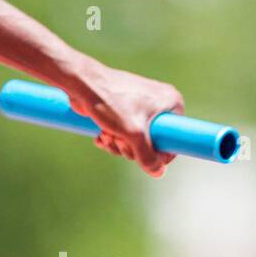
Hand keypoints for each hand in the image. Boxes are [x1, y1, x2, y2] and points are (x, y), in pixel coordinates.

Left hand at [68, 63, 184, 177]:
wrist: (81, 83)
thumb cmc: (110, 102)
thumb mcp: (133, 134)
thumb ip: (147, 156)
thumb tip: (158, 173)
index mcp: (172, 103)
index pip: (174, 140)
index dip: (157, 155)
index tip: (139, 156)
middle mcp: (159, 103)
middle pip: (153, 143)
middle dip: (131, 148)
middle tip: (119, 142)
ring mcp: (141, 105)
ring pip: (135, 140)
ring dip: (119, 144)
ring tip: (106, 135)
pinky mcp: (124, 109)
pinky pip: (124, 133)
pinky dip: (113, 138)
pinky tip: (100, 135)